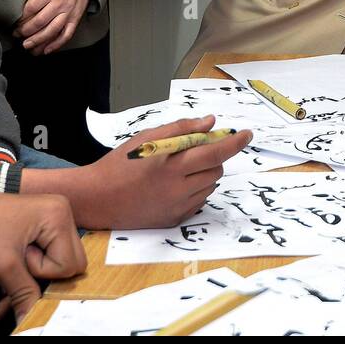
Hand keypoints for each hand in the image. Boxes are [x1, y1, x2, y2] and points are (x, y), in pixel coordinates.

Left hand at [0, 191, 85, 322]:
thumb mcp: (2, 266)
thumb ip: (23, 294)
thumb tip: (29, 320)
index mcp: (58, 215)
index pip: (69, 265)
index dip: (42, 271)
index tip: (19, 257)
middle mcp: (63, 212)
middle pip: (73, 262)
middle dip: (46, 270)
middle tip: (21, 258)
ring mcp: (56, 216)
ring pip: (64, 258)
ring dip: (42, 266)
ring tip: (19, 253)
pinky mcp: (47, 221)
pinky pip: (55, 250)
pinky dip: (39, 259)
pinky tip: (22, 252)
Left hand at [15, 0, 89, 54]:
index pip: (31, 8)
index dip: (21, 19)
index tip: (14, 23)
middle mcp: (58, 4)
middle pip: (39, 21)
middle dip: (26, 31)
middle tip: (17, 35)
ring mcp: (67, 13)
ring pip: (52, 31)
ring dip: (38, 41)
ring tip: (27, 46)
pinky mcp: (74, 20)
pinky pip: (66, 35)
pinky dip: (56, 44)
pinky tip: (46, 50)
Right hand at [76, 116, 253, 229]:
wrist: (96, 199)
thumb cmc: (119, 164)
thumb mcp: (147, 138)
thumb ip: (181, 129)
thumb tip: (210, 122)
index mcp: (172, 165)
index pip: (215, 153)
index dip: (235, 143)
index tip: (247, 135)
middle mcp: (177, 189)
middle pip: (216, 170)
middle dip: (212, 157)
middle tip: (194, 151)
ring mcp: (177, 207)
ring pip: (209, 186)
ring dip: (204, 174)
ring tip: (178, 170)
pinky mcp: (174, 220)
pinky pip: (198, 202)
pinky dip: (194, 190)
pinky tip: (173, 186)